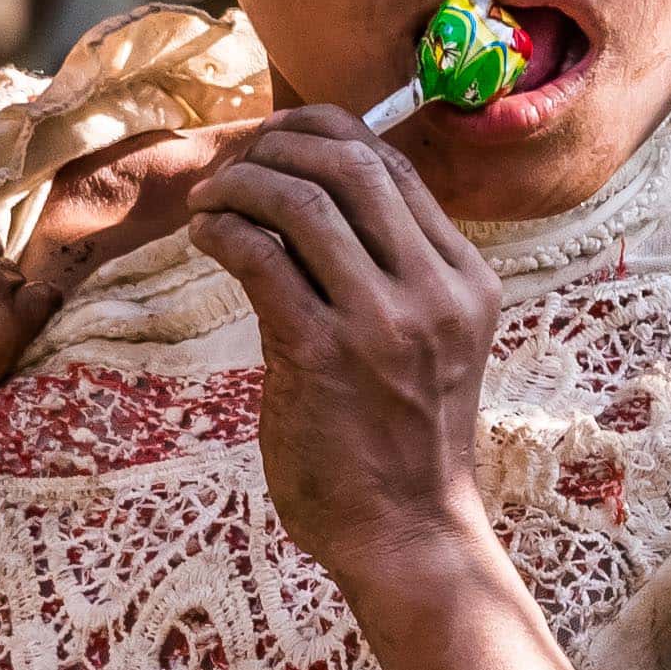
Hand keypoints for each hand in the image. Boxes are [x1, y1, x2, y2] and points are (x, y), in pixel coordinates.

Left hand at [188, 106, 498, 595]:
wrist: (409, 534)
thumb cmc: (405, 441)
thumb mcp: (431, 342)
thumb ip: (394, 275)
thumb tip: (315, 200)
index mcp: (466, 280)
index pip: (395, 166)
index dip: (325, 135)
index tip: (276, 141)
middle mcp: (435, 290)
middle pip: (351, 164)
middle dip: (277, 145)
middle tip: (231, 164)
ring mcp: (382, 323)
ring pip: (303, 200)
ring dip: (240, 184)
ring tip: (207, 200)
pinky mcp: (323, 356)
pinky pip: (261, 259)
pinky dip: (222, 232)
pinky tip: (205, 238)